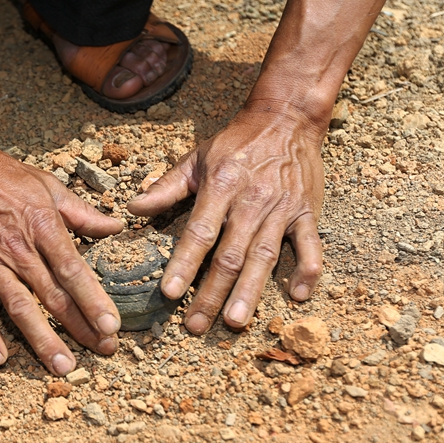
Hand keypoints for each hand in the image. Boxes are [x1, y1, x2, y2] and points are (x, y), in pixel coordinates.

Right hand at [0, 141, 123, 374]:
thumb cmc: (3, 175)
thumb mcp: (48, 186)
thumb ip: (82, 212)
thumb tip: (117, 225)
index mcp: (43, 227)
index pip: (73, 271)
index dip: (94, 300)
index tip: (112, 326)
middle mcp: (18, 249)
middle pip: (53, 296)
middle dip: (79, 327)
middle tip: (102, 352)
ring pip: (19, 307)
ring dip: (41, 339)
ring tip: (61, 365)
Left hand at [127, 104, 325, 332]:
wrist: (287, 117)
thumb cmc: (235, 143)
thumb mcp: (196, 158)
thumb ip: (166, 187)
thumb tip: (132, 208)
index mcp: (221, 187)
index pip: (199, 232)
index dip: (184, 263)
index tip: (169, 292)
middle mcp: (252, 201)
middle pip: (230, 255)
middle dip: (212, 293)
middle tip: (196, 324)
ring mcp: (283, 208)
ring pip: (265, 257)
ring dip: (251, 292)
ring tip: (236, 321)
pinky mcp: (308, 211)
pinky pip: (311, 245)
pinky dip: (308, 270)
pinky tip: (298, 297)